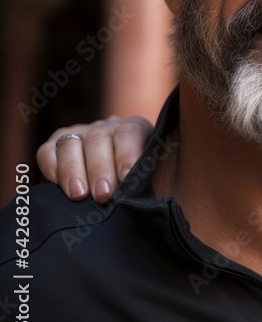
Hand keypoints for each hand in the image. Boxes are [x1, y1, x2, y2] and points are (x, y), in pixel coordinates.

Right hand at [37, 116, 152, 201]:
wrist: (118, 189)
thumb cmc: (141, 186)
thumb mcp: (153, 178)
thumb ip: (150, 179)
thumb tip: (145, 195)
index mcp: (136, 128)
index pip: (129, 132)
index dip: (127, 154)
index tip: (126, 179)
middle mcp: (107, 127)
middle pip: (98, 139)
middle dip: (100, 169)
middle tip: (103, 194)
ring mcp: (79, 133)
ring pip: (71, 144)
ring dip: (73, 171)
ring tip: (79, 195)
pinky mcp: (55, 146)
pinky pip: (47, 153)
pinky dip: (52, 169)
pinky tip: (60, 188)